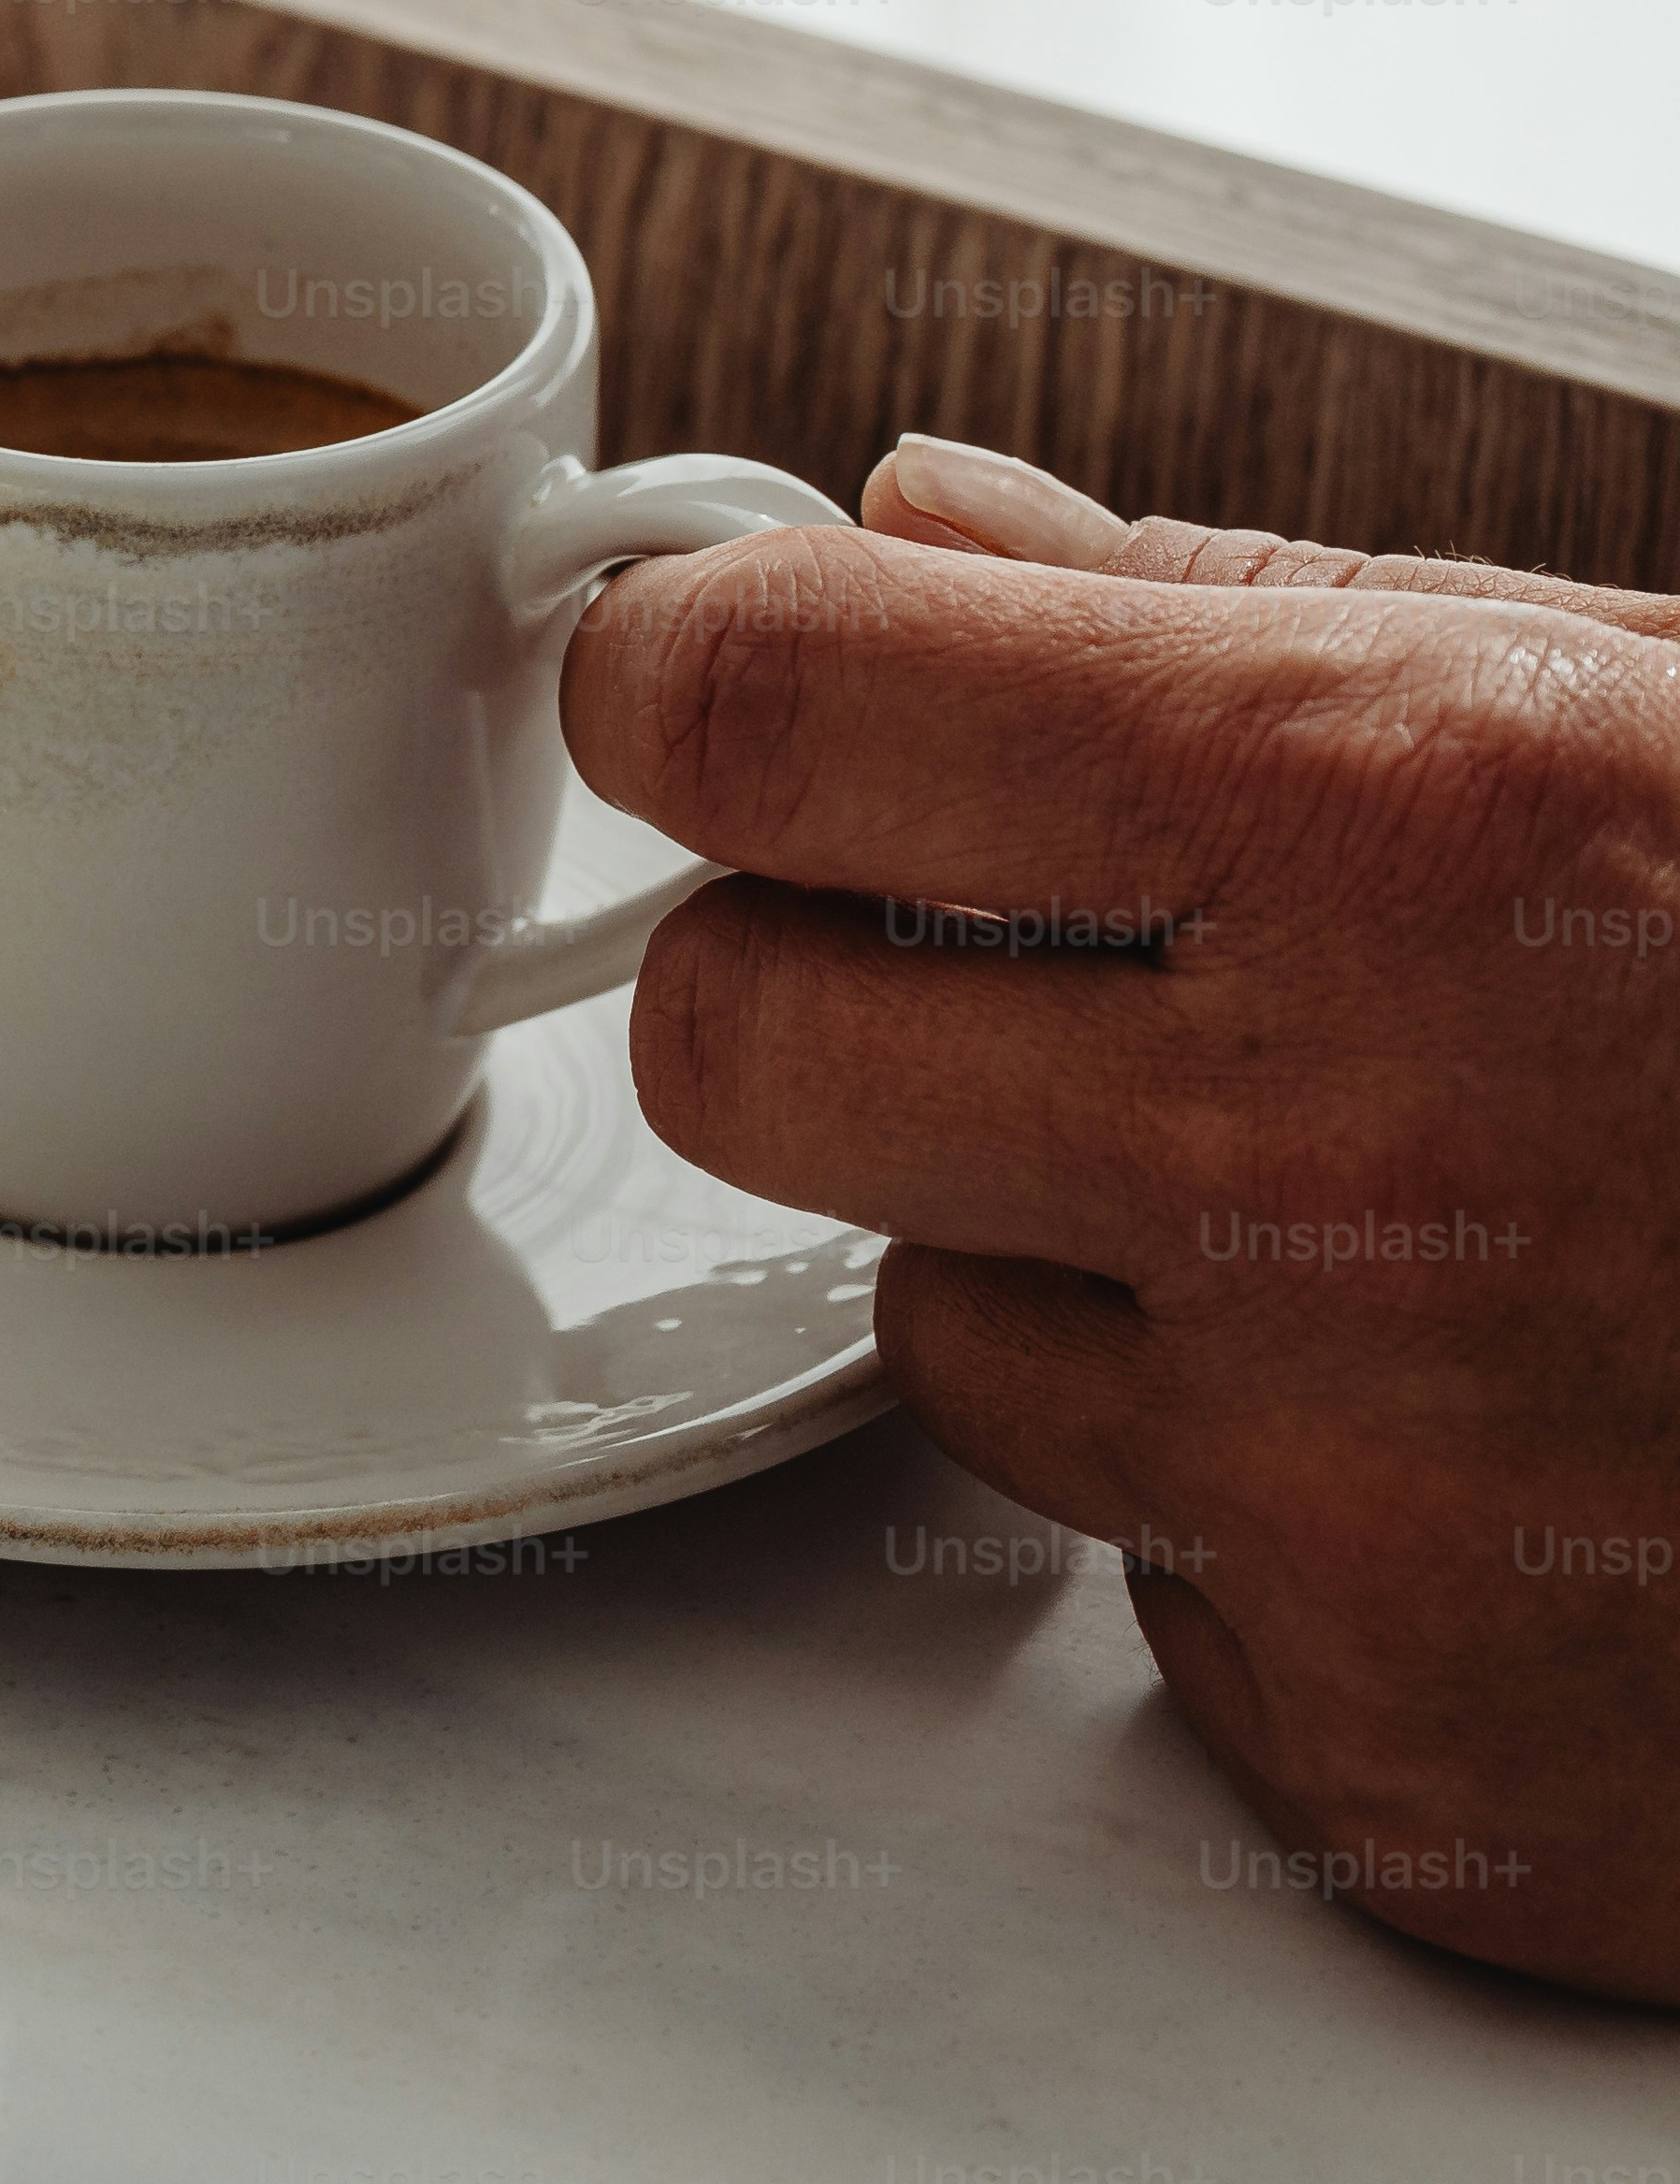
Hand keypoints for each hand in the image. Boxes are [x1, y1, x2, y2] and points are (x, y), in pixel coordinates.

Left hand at [569, 432, 1679, 1998]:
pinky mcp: (1395, 1751)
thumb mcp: (1645, 708)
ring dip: (1080, 1272)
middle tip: (1030, 977)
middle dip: (826, 992)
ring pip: (933, 1329)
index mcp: (1396, 822)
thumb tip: (910, 530)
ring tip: (1403, 1229)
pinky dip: (1270, 1521)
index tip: (720, 697)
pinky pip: (1140, 1589)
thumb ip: (1225, 609)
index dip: (696, 688)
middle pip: (729, 1047)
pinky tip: (1502, 1446)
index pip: (747, 714)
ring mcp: (1355, 1491)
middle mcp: (1337, 1162)